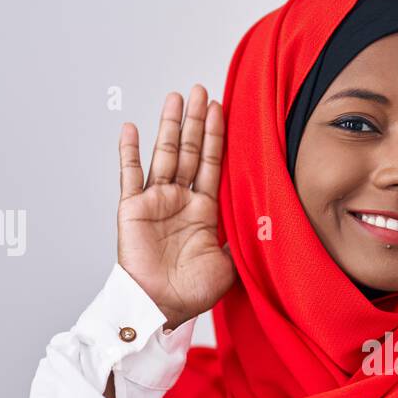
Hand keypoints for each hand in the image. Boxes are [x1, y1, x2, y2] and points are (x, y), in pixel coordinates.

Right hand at [117, 84, 235, 330]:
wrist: (161, 307)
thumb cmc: (192, 292)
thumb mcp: (232, 263)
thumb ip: (245, 238)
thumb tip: (269, 222)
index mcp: (204, 211)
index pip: (213, 164)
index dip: (216, 137)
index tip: (221, 110)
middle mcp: (180, 200)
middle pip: (190, 151)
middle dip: (197, 121)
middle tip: (202, 90)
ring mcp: (155, 201)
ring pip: (164, 154)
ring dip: (170, 126)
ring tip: (176, 98)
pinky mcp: (132, 208)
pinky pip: (129, 175)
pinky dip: (129, 151)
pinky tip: (131, 127)